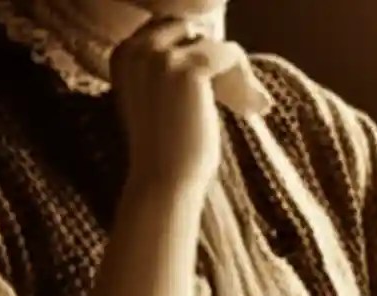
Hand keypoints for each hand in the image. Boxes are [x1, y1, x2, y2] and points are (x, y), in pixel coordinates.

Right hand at [110, 16, 268, 190]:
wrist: (163, 184)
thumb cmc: (165, 151)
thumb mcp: (157, 99)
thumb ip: (171, 67)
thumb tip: (213, 42)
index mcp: (123, 54)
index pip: (172, 31)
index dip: (199, 56)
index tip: (220, 91)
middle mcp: (136, 48)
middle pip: (194, 32)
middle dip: (217, 62)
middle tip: (237, 98)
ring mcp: (160, 57)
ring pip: (215, 45)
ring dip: (235, 76)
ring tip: (249, 107)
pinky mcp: (189, 68)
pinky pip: (231, 54)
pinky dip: (246, 81)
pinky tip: (254, 109)